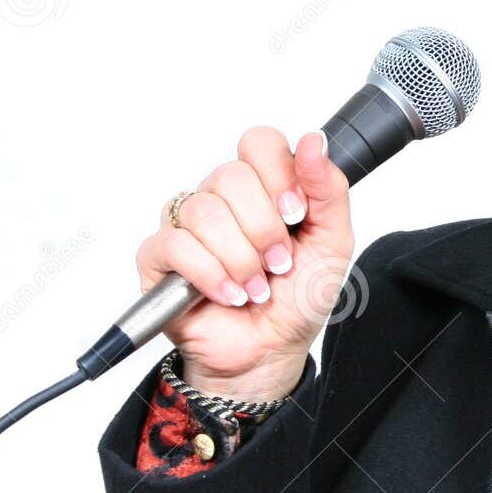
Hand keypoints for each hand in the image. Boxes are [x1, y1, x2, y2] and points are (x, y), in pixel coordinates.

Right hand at [134, 126, 353, 402]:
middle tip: (279, 262)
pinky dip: (211, 275)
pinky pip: (176, 245)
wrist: (272, 352)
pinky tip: (230, 295)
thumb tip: (315, 141)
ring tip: (256, 286)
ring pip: (205, 212)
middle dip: (264, 229)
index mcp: (262, 186)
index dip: (278, 175)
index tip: (295, 214)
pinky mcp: (159, 258)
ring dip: (241, 258)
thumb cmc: (298, 297)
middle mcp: (221, 198)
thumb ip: (328, 189)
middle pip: (231, 176)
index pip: (259, 142)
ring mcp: (186, 225)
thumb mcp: (332, 242)